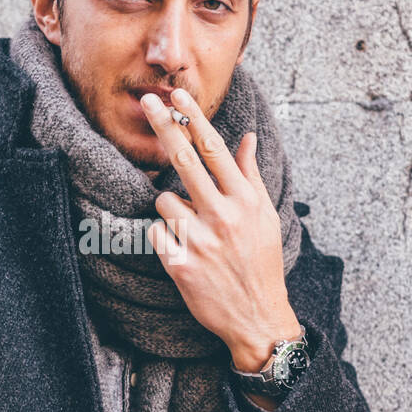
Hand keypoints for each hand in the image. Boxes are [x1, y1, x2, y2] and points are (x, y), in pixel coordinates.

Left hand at [140, 87, 300, 371]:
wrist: (257, 317)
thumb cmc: (261, 262)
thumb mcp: (265, 217)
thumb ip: (250, 175)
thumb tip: (246, 138)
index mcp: (245, 201)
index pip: (215, 149)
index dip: (193, 119)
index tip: (177, 94)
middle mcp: (223, 216)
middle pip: (184, 160)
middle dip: (164, 126)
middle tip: (147, 101)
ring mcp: (199, 240)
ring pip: (164, 199)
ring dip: (172, 208)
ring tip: (193, 230)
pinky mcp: (179, 264)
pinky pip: (156, 232)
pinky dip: (164, 236)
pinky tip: (184, 250)